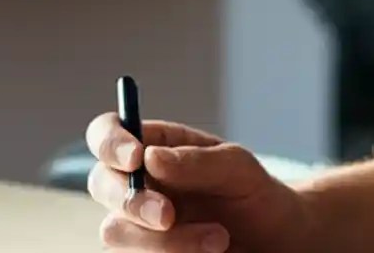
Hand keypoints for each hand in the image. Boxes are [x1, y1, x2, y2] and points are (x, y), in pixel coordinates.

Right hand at [85, 113, 315, 252]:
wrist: (273, 241)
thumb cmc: (253, 194)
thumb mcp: (238, 168)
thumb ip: (197, 161)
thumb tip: (149, 157)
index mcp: (154, 148)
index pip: (107, 133)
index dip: (109, 142)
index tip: (134, 158)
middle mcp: (137, 183)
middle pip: (100, 184)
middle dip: (132, 201)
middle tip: (169, 216)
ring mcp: (136, 224)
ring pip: (117, 231)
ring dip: (166, 240)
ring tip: (219, 239)